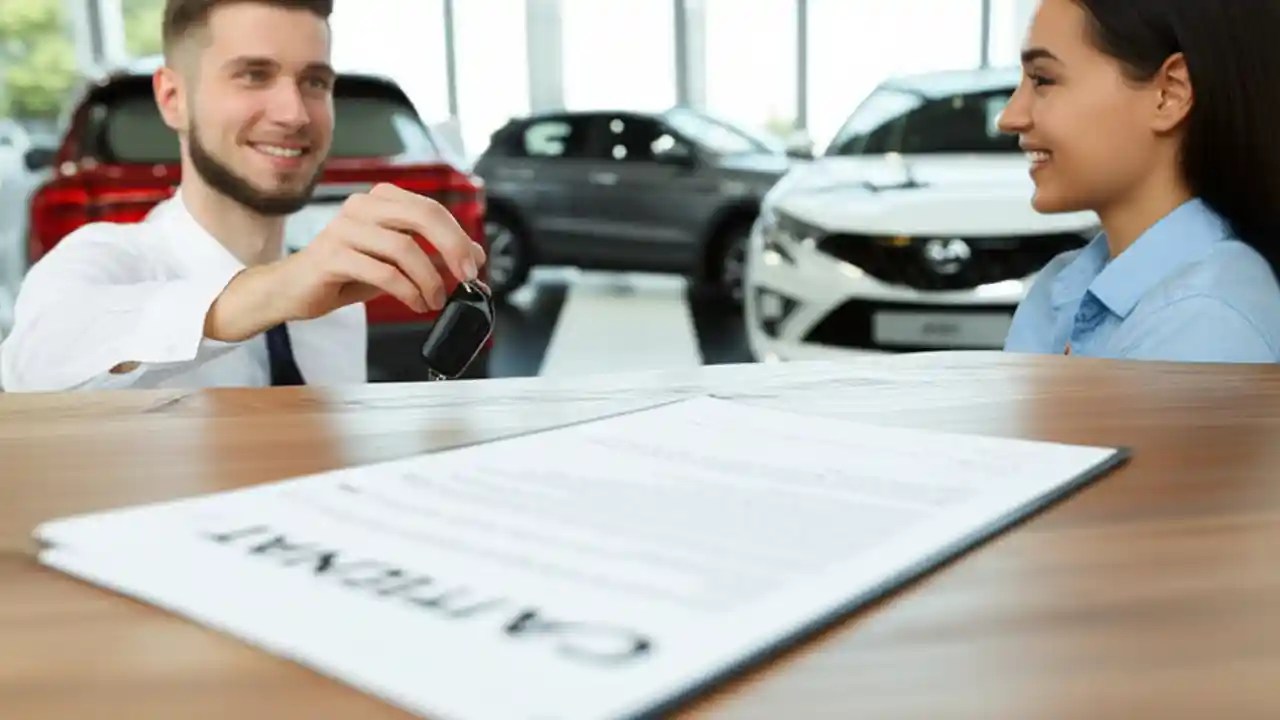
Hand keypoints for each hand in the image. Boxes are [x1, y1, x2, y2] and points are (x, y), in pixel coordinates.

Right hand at [206, 183, 485, 341]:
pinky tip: (415, 303)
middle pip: (422, 217)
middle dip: (452, 249)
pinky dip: (407, 291)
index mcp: (379, 201)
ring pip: (404, 248)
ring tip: (434, 299)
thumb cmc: (343, 273)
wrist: (291, 290)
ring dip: (428, 279)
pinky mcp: (331, 255)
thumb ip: (430, 253)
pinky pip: (382, 271)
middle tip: (465, 278)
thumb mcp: (394, 261)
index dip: (458, 236)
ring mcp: (344, 229)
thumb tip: (473, 255)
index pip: (430, 208)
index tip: (474, 264)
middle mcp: (361, 207)